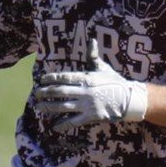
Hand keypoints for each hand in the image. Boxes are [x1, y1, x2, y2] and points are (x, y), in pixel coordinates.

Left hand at [33, 61, 148, 131]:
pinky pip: (74, 121)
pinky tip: (54, 126)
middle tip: (36, 93)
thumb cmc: (115, 82)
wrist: (129, 99)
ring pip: (64, 106)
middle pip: (60, 91)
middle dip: (46, 92)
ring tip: (39, 107)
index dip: (51, 78)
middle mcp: (85, 91)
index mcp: (87, 78)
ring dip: (49, 107)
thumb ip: (93, 56)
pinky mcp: (91, 117)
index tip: (41, 79)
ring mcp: (88, 105)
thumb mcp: (103, 68)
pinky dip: (63, 124)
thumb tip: (92, 40)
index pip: (65, 77)